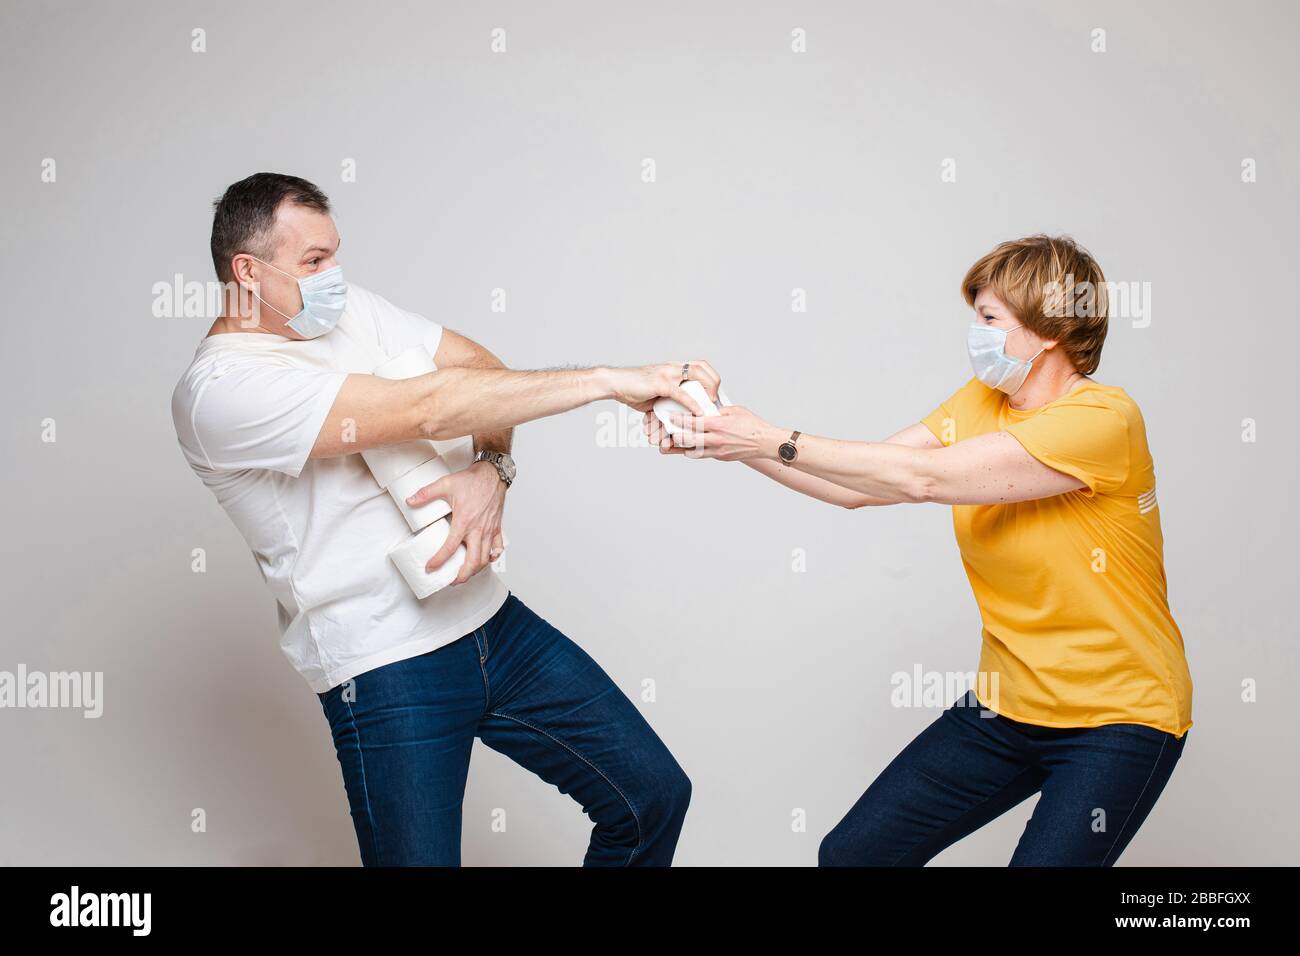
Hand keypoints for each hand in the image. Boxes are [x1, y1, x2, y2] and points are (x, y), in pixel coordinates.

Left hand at [405, 460, 506, 583]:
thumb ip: (426, 493)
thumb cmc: (472, 480)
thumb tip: (410, 501)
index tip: (430, 567)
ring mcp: (489, 530)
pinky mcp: (497, 528)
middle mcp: (478, 530)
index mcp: (464, 522)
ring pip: (485, 559)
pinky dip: (492, 558)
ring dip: (476, 570)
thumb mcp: (445, 484)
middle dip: (462, 575)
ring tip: (465, 573)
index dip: (438, 561)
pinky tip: (485, 560)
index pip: (450, 548)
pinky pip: (498, 548)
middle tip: (452, 580)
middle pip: (473, 561)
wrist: (493, 474)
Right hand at [606, 360, 720, 414]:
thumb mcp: (658, 391)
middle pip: (702, 366)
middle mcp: (672, 366)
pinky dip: (692, 403)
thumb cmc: (635, 389)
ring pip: (695, 375)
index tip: (717, 392)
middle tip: (717, 398)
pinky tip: (699, 412)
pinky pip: (681, 393)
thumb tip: (685, 410)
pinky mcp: (660, 384)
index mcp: (673, 367)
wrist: (616, 383)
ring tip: (712, 403)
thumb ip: (672, 396)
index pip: (699, 365)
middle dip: (714, 381)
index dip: (711, 376)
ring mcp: (666, 373)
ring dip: (707, 389)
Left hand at [664, 405, 780, 461]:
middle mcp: (716, 439)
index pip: (693, 422)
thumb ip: (719, 410)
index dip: (679, 420)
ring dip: (681, 447)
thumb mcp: (735, 410)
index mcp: (719, 424)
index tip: (670, 417)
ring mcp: (717, 450)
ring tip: (673, 441)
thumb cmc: (752, 425)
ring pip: (692, 451)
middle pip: (687, 439)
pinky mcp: (720, 457)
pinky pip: (702, 455)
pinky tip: (689, 446)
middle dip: (675, 435)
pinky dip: (693, 451)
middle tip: (668, 430)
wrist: (765, 442)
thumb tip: (707, 410)